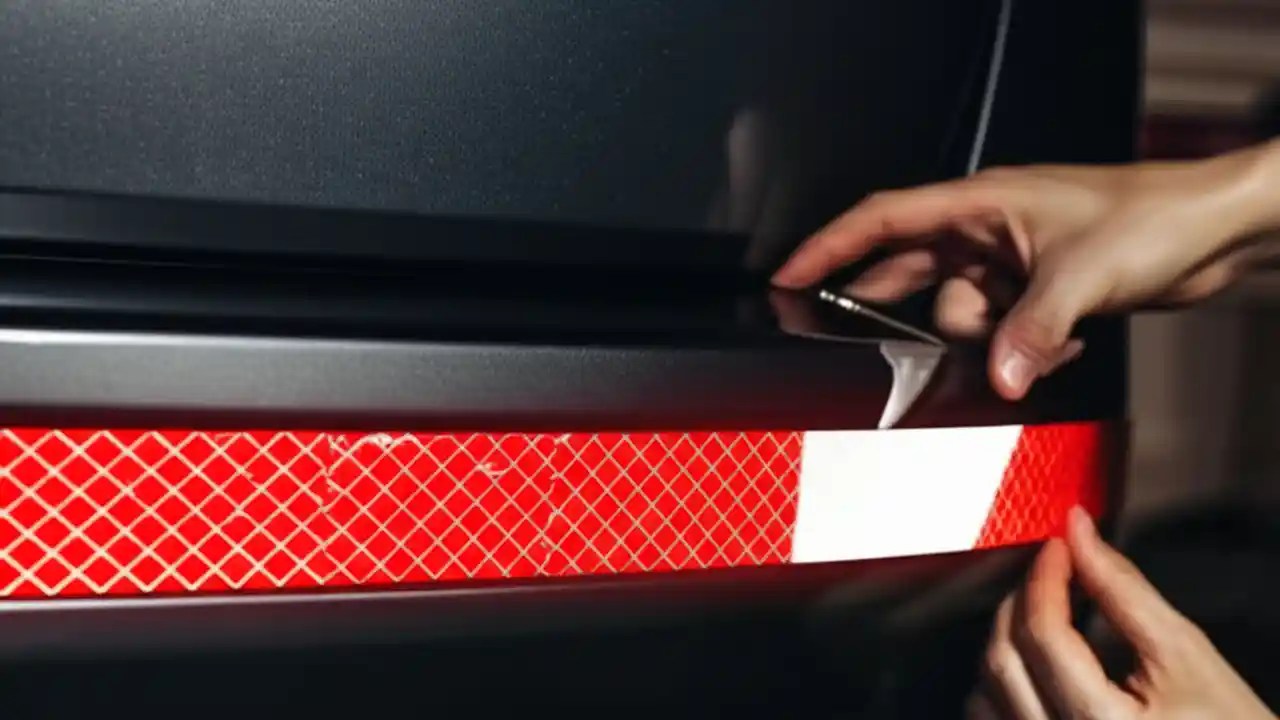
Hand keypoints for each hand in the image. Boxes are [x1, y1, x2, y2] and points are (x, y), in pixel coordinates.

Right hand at [772, 140, 1279, 399]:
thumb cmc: (1153, 217)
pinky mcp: (1035, 288)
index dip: (827, 247)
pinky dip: (1018, 347)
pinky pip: (998, 329)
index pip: (882, 219)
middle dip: (901, 314)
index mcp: (980, 203)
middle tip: (867, 347)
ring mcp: (1009, 261)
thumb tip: (998, 379)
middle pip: (911, 275)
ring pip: (959, 314)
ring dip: (987, 343)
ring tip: (1035, 343)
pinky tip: (1060, 342)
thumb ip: (1030, 331)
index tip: (784, 277)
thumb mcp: (1083, 275)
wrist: (1216, 228)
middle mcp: (985, 230)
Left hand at [968, 508, 1273, 719]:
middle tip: (1050, 573)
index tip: (1057, 547)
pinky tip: (1035, 665)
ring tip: (1044, 615)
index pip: (1042, 634)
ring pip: (984, 695)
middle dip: (1020, 603)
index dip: (1044, 577)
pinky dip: (1002, 686)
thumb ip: (1124, 588)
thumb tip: (1079, 531)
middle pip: (1003, 661)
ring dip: (1005, 645)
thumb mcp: (1185, 652)